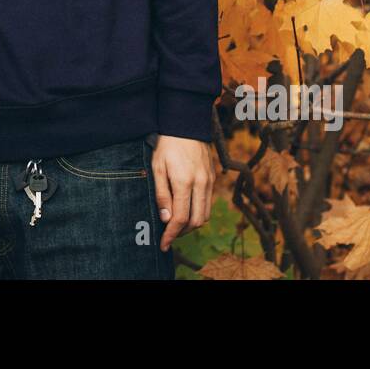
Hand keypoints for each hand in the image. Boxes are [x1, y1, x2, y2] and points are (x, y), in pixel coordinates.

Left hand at [151, 135, 215, 250]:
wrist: (186, 125)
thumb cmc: (167, 146)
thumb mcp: (157, 168)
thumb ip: (162, 195)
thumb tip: (166, 219)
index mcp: (184, 182)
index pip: (180, 218)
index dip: (171, 235)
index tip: (163, 244)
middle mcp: (201, 184)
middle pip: (195, 221)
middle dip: (181, 233)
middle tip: (168, 236)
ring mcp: (209, 181)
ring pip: (205, 215)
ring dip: (191, 225)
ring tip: (176, 226)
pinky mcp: (213, 178)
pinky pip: (208, 203)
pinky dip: (198, 213)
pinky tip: (186, 211)